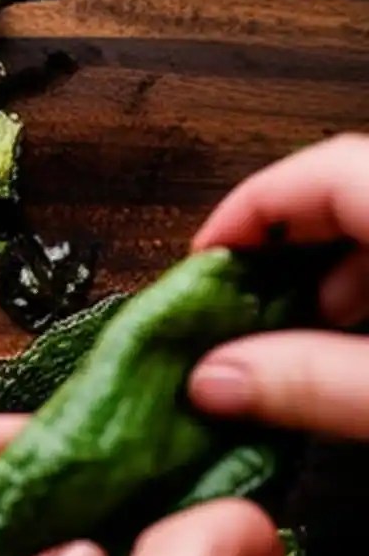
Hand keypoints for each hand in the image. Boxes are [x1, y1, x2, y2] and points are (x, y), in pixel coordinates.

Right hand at [188, 134, 368, 437]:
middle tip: (247, 310)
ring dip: (335, 271)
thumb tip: (212, 380)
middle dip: (284, 250)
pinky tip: (365, 344)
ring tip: (307, 334)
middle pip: (345, 188)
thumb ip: (313, 382)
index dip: (246, 212)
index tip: (202, 263)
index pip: (316, 172)